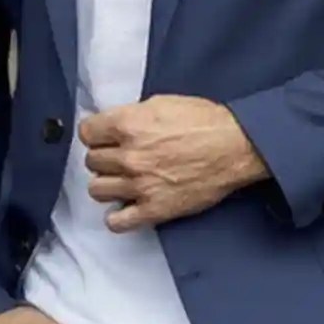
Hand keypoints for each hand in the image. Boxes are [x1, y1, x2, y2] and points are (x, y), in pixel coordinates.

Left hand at [79, 94, 268, 230]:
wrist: (237, 147)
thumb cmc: (207, 122)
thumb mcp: (164, 103)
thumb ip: (133, 115)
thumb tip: (116, 125)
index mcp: (129, 125)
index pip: (87, 133)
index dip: (96, 134)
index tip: (104, 137)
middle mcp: (129, 156)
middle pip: (92, 161)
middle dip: (105, 157)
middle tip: (121, 157)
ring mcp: (139, 185)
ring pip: (97, 190)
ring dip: (108, 183)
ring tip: (123, 180)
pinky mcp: (154, 209)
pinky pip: (116, 221)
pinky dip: (117, 215)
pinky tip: (127, 205)